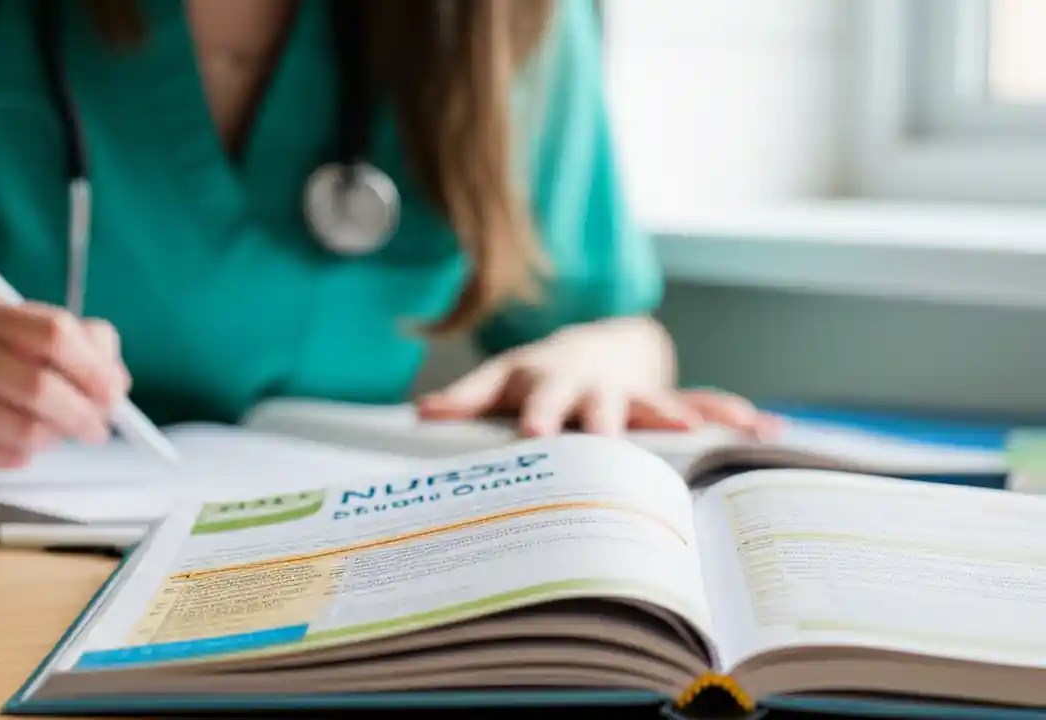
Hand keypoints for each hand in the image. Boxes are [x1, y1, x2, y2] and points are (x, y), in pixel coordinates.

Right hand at [0, 292, 130, 470]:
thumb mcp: (2, 335)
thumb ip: (65, 343)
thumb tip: (117, 376)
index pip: (54, 331)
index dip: (95, 365)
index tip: (115, 390)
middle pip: (42, 385)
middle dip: (84, 411)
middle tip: (100, 426)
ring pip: (28, 429)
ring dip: (56, 436)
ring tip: (54, 433)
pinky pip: (7, 455)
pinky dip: (25, 453)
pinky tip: (12, 442)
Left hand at [416, 319, 779, 438]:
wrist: (593, 346)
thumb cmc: (537, 374)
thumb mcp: (500, 379)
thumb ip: (464, 397)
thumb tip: (421, 413)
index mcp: (552, 380)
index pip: (543, 398)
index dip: (540, 415)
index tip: (535, 436)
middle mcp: (596, 385)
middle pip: (601, 403)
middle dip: (605, 421)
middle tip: (606, 442)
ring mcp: (635, 392)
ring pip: (658, 403)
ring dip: (676, 415)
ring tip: (698, 429)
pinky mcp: (666, 401)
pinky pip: (704, 405)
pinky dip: (732, 417)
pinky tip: (768, 430)